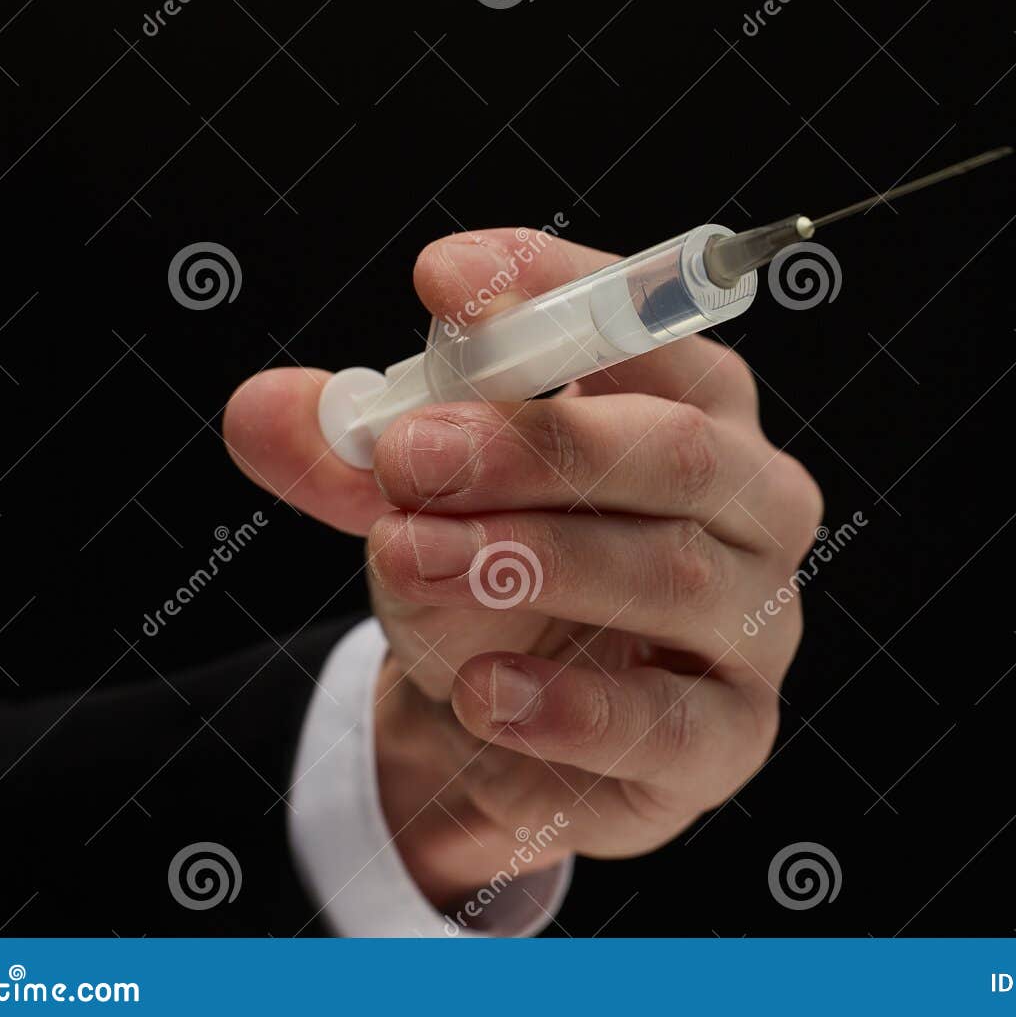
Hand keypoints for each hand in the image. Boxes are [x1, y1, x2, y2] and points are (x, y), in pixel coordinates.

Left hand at [223, 229, 822, 910]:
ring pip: (674, 574)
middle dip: (538, 444)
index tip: (442, 282)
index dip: (556, 290)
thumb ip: (348, 453)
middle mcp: (752, 498)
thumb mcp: (414, 497)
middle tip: (410, 455)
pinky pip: (667, 722)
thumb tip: (261, 410)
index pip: (655, 319)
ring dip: (534, 559)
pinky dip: (568, 705)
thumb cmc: (485, 574)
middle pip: (681, 450)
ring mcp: (755, 620)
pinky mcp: (728, 735)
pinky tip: (482, 690)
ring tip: (412, 558)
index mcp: (694, 402)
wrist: (498, 721)